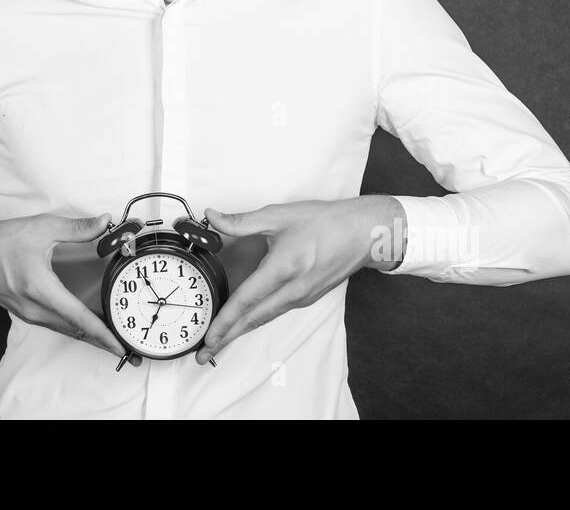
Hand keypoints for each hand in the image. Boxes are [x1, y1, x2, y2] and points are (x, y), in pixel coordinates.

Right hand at [0, 211, 130, 358]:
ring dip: (87, 335)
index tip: (119, 346)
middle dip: (101, 340)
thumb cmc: (0, 241)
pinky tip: (83, 323)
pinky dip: (72, 327)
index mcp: (40, 289)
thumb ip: (77, 228)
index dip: (102, 334)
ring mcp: (27, 313)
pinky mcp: (23, 312)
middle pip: (75, 330)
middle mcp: (33, 308)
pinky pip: (53, 324)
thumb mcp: (42, 228)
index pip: (78, 318)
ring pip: (64, 329)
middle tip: (124, 348)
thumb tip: (104, 223)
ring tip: (110, 337)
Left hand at [194, 196, 405, 364]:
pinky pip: (276, 312)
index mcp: (283, 269)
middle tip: (204, 354)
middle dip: (227, 338)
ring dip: (240, 332)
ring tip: (220, 342)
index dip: (225, 321)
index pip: (246, 301)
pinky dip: (257, 321)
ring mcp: (302, 297)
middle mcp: (293, 290)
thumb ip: (241, 221)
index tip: (209, 337)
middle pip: (253, 320)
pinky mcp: (307, 298)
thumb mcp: (278, 216)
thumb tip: (212, 217)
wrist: (364, 234)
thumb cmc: (325, 222)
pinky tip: (246, 322)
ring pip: (264, 318)